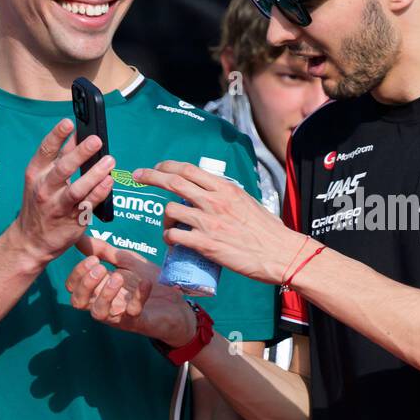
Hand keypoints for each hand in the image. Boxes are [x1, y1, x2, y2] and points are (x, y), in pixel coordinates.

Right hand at [12, 119, 114, 267]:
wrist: (30, 241)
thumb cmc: (39, 205)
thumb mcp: (41, 179)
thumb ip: (59, 159)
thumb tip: (78, 136)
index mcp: (36, 174)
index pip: (45, 150)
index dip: (57, 135)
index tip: (69, 122)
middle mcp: (44, 189)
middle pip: (63, 168)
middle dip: (80, 153)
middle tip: (97, 140)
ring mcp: (57, 206)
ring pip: (77, 188)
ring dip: (95, 174)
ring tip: (110, 160)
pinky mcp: (72, 220)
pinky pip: (88, 205)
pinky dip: (99, 193)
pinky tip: (109, 182)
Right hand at [64, 235, 196, 344]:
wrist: (178, 302)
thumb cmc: (149, 283)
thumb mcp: (127, 262)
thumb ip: (104, 251)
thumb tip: (80, 237)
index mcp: (99, 290)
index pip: (73, 287)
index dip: (77, 274)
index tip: (93, 258)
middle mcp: (105, 304)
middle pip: (78, 302)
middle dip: (85, 283)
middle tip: (101, 268)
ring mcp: (121, 316)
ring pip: (98, 313)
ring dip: (105, 293)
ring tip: (118, 277)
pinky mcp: (139, 322)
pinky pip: (132, 313)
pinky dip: (138, 297)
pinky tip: (146, 283)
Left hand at [132, 160, 306, 284]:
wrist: (281, 254)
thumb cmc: (267, 231)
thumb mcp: (247, 203)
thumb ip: (226, 197)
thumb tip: (211, 194)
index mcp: (225, 189)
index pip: (189, 169)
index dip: (167, 166)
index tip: (156, 167)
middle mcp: (215, 202)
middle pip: (173, 182)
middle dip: (150, 176)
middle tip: (138, 177)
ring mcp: (209, 223)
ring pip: (171, 210)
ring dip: (165, 217)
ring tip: (170, 226)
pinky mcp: (206, 245)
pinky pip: (175, 235)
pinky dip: (169, 237)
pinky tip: (173, 242)